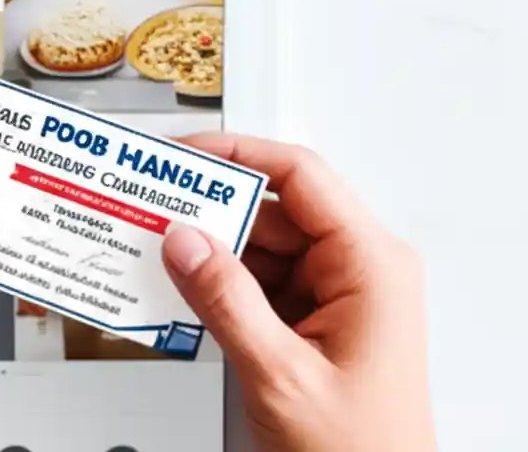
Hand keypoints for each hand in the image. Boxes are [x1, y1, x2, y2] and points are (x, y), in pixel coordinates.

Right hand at [161, 133, 433, 451]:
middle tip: (155, 207)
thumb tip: (185, 241)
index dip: (238, 153)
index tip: (185, 155)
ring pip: (262, 247)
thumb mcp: (281, 374)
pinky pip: (261, 282)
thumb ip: (226, 300)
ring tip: (159, 251)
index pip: (300, 175)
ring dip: (211, 251)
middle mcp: (360, 270)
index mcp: (371, 266)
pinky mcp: (316, 320)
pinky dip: (220, 284)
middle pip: (274, 210)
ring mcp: (339, 295)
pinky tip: (185, 290)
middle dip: (211, 211)